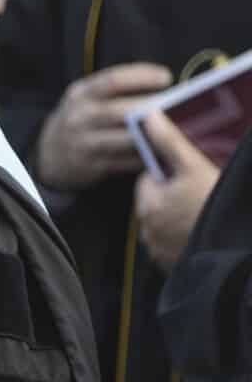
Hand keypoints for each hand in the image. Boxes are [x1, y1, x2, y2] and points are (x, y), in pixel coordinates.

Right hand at [36, 62, 173, 192]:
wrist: (49, 154)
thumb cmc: (82, 119)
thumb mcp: (87, 98)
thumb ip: (116, 92)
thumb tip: (163, 87)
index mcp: (80, 94)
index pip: (112, 80)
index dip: (142, 77)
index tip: (166, 77)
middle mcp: (79, 117)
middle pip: (122, 111)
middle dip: (152, 109)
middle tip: (177, 106)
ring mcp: (84, 143)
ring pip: (126, 138)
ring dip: (153, 135)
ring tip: (174, 129)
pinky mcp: (91, 166)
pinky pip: (126, 162)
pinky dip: (146, 157)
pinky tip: (159, 150)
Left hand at [135, 108, 223, 270]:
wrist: (234, 249)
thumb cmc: (214, 205)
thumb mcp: (194, 166)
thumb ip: (169, 142)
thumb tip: (149, 117)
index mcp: (146, 206)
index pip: (149, 180)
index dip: (171, 172)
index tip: (190, 170)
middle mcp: (148, 231)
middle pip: (159, 202)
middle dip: (176, 193)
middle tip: (203, 188)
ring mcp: (161, 251)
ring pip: (168, 223)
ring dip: (183, 215)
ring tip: (208, 207)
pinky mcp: (174, 265)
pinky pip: (177, 244)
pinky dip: (189, 235)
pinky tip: (208, 226)